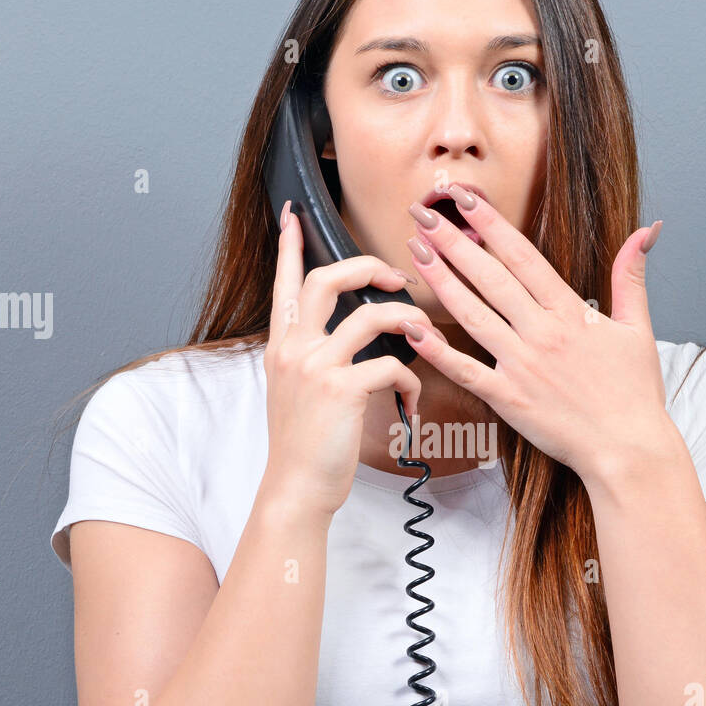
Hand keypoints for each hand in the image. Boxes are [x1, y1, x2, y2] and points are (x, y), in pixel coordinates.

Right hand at [262, 203, 425, 518]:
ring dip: (408, 321)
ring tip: (422, 335)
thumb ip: (313, 357)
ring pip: (371, 315)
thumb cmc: (306, 446)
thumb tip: (349, 334)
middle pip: (327, 279)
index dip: (289, 247)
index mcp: (282, 346)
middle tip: (396, 277)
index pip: (285, 284)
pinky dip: (411, 380)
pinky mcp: (342, 389)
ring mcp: (315, 367)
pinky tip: (411, 402)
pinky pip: (393, 363)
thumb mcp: (296, 391)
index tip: (294, 216)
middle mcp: (293, 349)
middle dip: (368, 267)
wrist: (296, 489)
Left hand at [403, 184, 671, 485]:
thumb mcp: (639, 327)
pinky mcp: (508, 400)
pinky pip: (466, 371)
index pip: (523, 257)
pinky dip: (438, 351)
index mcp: (571, 312)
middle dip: (452, 241)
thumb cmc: (634, 395)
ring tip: (413, 252)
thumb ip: (631, 275)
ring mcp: (522, 366)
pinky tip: (414, 328)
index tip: (464, 199)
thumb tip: (647, 229)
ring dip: (440, 281)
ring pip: (472, 315)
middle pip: (490, 277)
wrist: (629, 450)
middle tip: (421, 213)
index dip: (491, 224)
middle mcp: (542, 334)